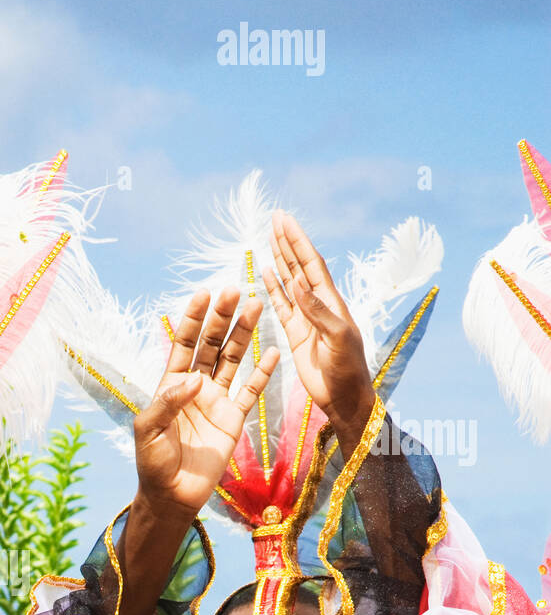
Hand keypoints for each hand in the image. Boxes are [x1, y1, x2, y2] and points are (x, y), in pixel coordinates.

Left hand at [134, 289, 279, 523]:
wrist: (172, 494)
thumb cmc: (153, 462)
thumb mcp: (149, 430)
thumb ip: (168, 401)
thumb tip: (196, 379)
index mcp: (171, 384)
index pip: (183, 344)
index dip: (193, 319)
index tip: (203, 294)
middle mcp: (195, 387)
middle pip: (211, 344)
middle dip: (222, 318)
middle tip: (234, 291)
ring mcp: (216, 401)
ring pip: (233, 360)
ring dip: (244, 335)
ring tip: (257, 306)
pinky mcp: (233, 420)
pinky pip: (251, 392)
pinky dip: (263, 373)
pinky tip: (273, 351)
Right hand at [263, 211, 375, 449]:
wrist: (343, 395)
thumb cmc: (346, 368)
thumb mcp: (336, 338)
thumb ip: (317, 311)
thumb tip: (298, 282)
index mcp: (330, 301)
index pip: (310, 264)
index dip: (297, 241)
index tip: (284, 220)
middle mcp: (317, 303)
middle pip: (299, 265)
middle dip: (288, 242)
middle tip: (275, 218)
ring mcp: (305, 317)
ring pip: (290, 281)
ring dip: (280, 259)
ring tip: (270, 238)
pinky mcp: (295, 332)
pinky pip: (282, 304)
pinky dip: (274, 287)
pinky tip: (267, 272)